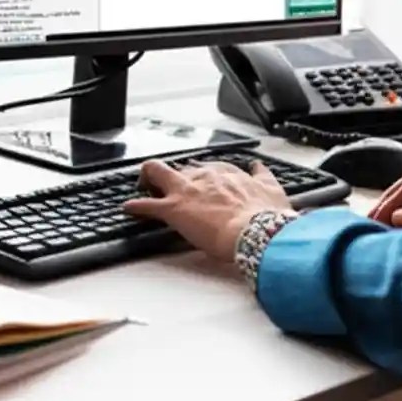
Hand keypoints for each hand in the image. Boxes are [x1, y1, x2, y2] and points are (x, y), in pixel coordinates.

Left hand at [123, 159, 294, 260]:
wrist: (258, 233)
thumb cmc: (266, 217)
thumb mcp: (272, 190)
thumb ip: (263, 177)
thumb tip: (259, 168)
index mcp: (227, 174)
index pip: (207, 168)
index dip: (199, 175)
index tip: (197, 182)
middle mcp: (205, 177)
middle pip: (181, 169)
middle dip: (174, 177)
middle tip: (171, 189)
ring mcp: (187, 191)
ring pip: (157, 172)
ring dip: (148, 179)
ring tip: (143, 187)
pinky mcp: (174, 209)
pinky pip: (146, 204)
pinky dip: (136, 206)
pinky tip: (129, 208)